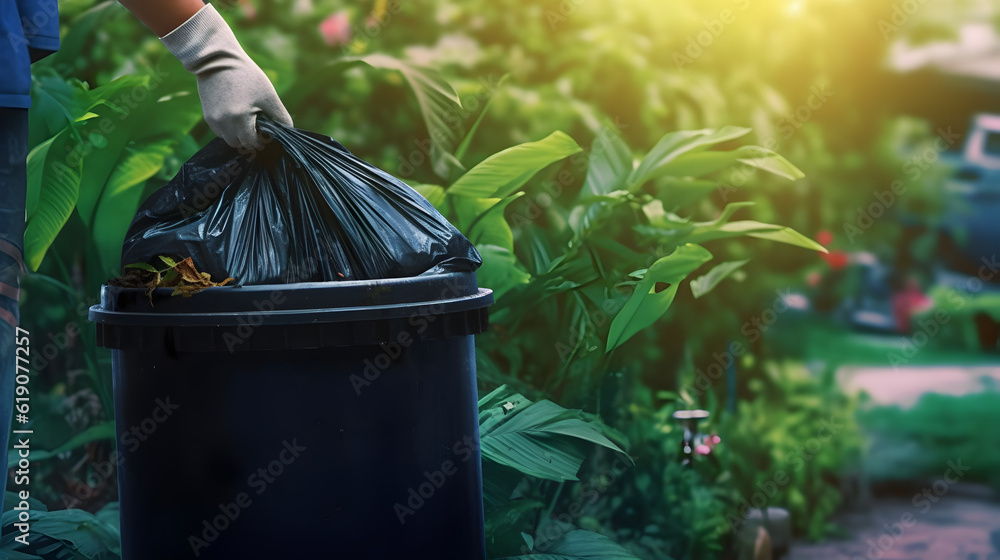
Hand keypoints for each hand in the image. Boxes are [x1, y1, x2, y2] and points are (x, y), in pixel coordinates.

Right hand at [160, 4, 291, 149]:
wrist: (217, 59)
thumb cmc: (246, 76)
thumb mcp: (268, 95)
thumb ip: (280, 116)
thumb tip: (288, 131)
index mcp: (239, 119)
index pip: (252, 143)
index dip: (262, 139)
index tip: (266, 130)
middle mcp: (223, 123)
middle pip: (239, 144)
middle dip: (249, 138)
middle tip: (257, 124)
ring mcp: (213, 120)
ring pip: (228, 139)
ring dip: (238, 134)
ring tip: (246, 118)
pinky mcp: (207, 116)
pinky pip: (220, 131)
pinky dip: (228, 128)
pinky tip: (235, 114)